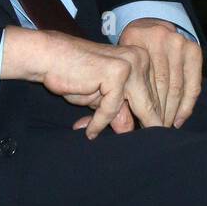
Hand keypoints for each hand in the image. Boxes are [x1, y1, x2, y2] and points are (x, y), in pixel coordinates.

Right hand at [4, 29, 163, 137]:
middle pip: (152, 104)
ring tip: (106, 138)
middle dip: (143, 126)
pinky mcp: (116, 73)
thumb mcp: (105, 98)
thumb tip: (133, 132)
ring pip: (139, 108)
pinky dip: (99, 122)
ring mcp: (131, 64)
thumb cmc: (75, 75)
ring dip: (123, 127)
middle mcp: (142, 58)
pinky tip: (90, 132)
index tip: (157, 141)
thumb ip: (122, 112)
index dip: (155, 121)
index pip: (157, 98)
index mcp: (144, 60)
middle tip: (143, 149)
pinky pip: (112, 109)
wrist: (49, 56)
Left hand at [115, 18, 201, 127]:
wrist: (148, 23)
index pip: (144, 85)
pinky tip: (179, 119)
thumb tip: (113, 124)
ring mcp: (180, 44)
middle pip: (162, 87)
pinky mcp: (193, 50)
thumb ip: (120, 86)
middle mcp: (161, 40)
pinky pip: (193, 85)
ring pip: (177, 88)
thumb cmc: (130, 49)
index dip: (145, 111)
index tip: (144, 130)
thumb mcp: (121, 60)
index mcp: (138, 41)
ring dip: (172, 112)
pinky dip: (187, 105)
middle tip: (155, 131)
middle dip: (159, 114)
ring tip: (165, 127)